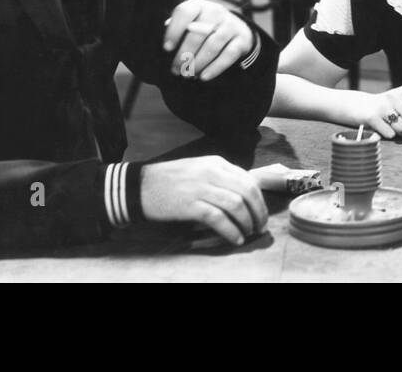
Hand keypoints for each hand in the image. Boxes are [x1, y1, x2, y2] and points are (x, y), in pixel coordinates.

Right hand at [139, 156, 268, 244]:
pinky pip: (218, 219)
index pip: (248, 179)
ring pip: (236, 205)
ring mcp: (201, 188)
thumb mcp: (199, 169)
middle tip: (260, 226)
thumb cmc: (170, 180)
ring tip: (249, 233)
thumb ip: (220, 177)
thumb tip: (243, 195)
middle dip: (259, 211)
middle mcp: (211, 172)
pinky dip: (231, 230)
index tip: (261, 212)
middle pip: (247, 192)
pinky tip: (235, 238)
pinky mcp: (190, 205)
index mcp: (216, 162)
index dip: (260, 199)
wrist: (140, 186)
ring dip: (247, 222)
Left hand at [162, 0, 255, 79]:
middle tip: (176, 69)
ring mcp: (231, 25)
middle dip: (184, 54)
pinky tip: (204, 77)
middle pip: (197, 34)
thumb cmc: (204, 27)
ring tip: (188, 74)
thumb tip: (165, 34)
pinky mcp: (242, 39)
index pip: (185, 12)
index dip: (174, 30)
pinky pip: (228, 55)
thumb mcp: (192, 21)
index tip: (166, 48)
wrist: (236, 28)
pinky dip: (215, 67)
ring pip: (212, 45)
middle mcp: (216, 12)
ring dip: (198, 63)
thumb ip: (177, 26)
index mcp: (199, 5)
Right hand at [350, 86, 401, 138]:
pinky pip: (391, 134)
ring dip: (399, 132)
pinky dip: (388, 135)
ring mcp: (382, 106)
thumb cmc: (387, 107)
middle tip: (399, 121)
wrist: (360, 106)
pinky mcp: (372, 117)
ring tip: (391, 125)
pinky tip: (382, 127)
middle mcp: (393, 95)